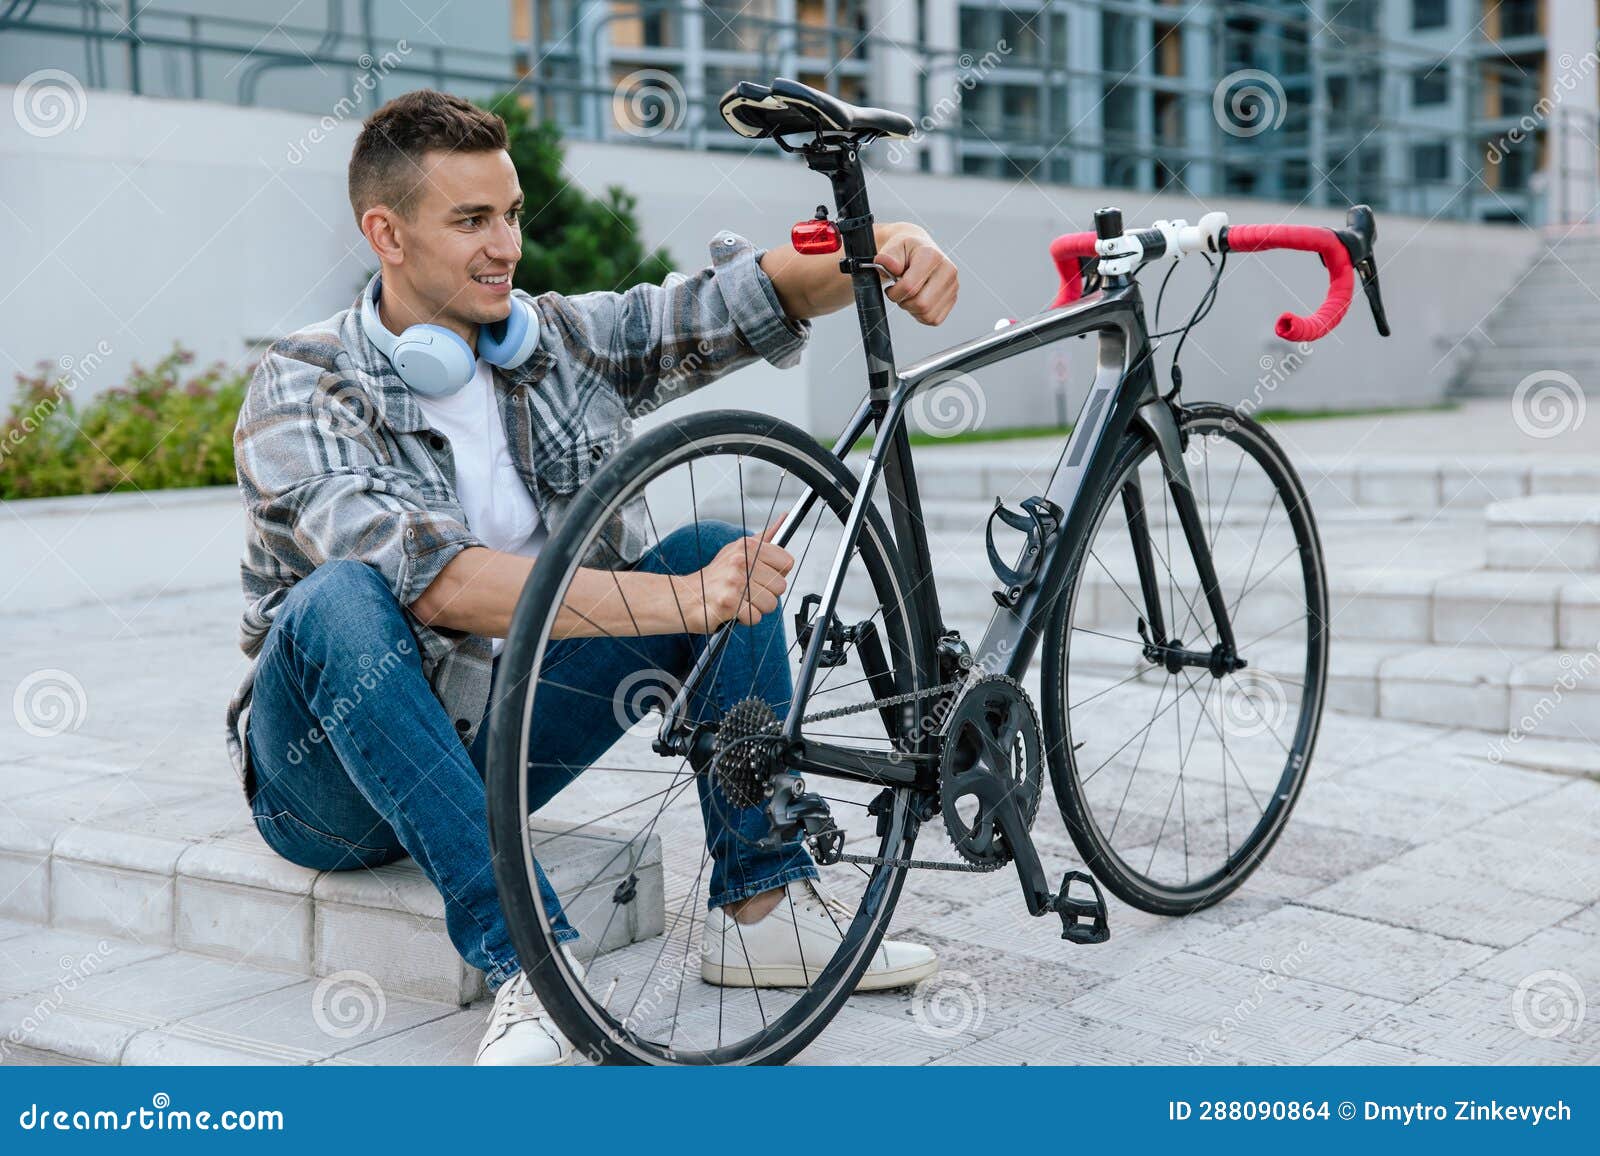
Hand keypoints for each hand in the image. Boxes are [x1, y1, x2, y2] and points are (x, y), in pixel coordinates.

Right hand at [675, 521, 793, 631]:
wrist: (686, 597)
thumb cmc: (716, 576)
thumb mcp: (737, 550)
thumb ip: (763, 538)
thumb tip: (784, 518)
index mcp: (747, 546)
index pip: (787, 562)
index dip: (777, 573)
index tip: (763, 576)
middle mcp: (741, 561)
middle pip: (780, 586)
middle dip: (767, 594)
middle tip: (747, 592)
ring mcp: (734, 581)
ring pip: (770, 604)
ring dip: (757, 608)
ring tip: (740, 601)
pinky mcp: (729, 603)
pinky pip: (756, 617)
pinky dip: (746, 619)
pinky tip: (733, 611)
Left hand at [874, 225, 958, 325]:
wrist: (919, 250)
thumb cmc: (906, 251)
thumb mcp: (893, 248)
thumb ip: (887, 257)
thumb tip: (884, 262)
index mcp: (931, 256)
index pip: (910, 287)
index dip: (894, 293)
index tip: (891, 288)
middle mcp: (947, 270)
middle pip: (922, 304)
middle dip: (904, 303)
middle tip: (899, 294)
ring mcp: (953, 285)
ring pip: (928, 315)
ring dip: (913, 310)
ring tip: (909, 296)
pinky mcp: (953, 298)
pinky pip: (934, 319)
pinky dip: (922, 315)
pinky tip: (918, 301)